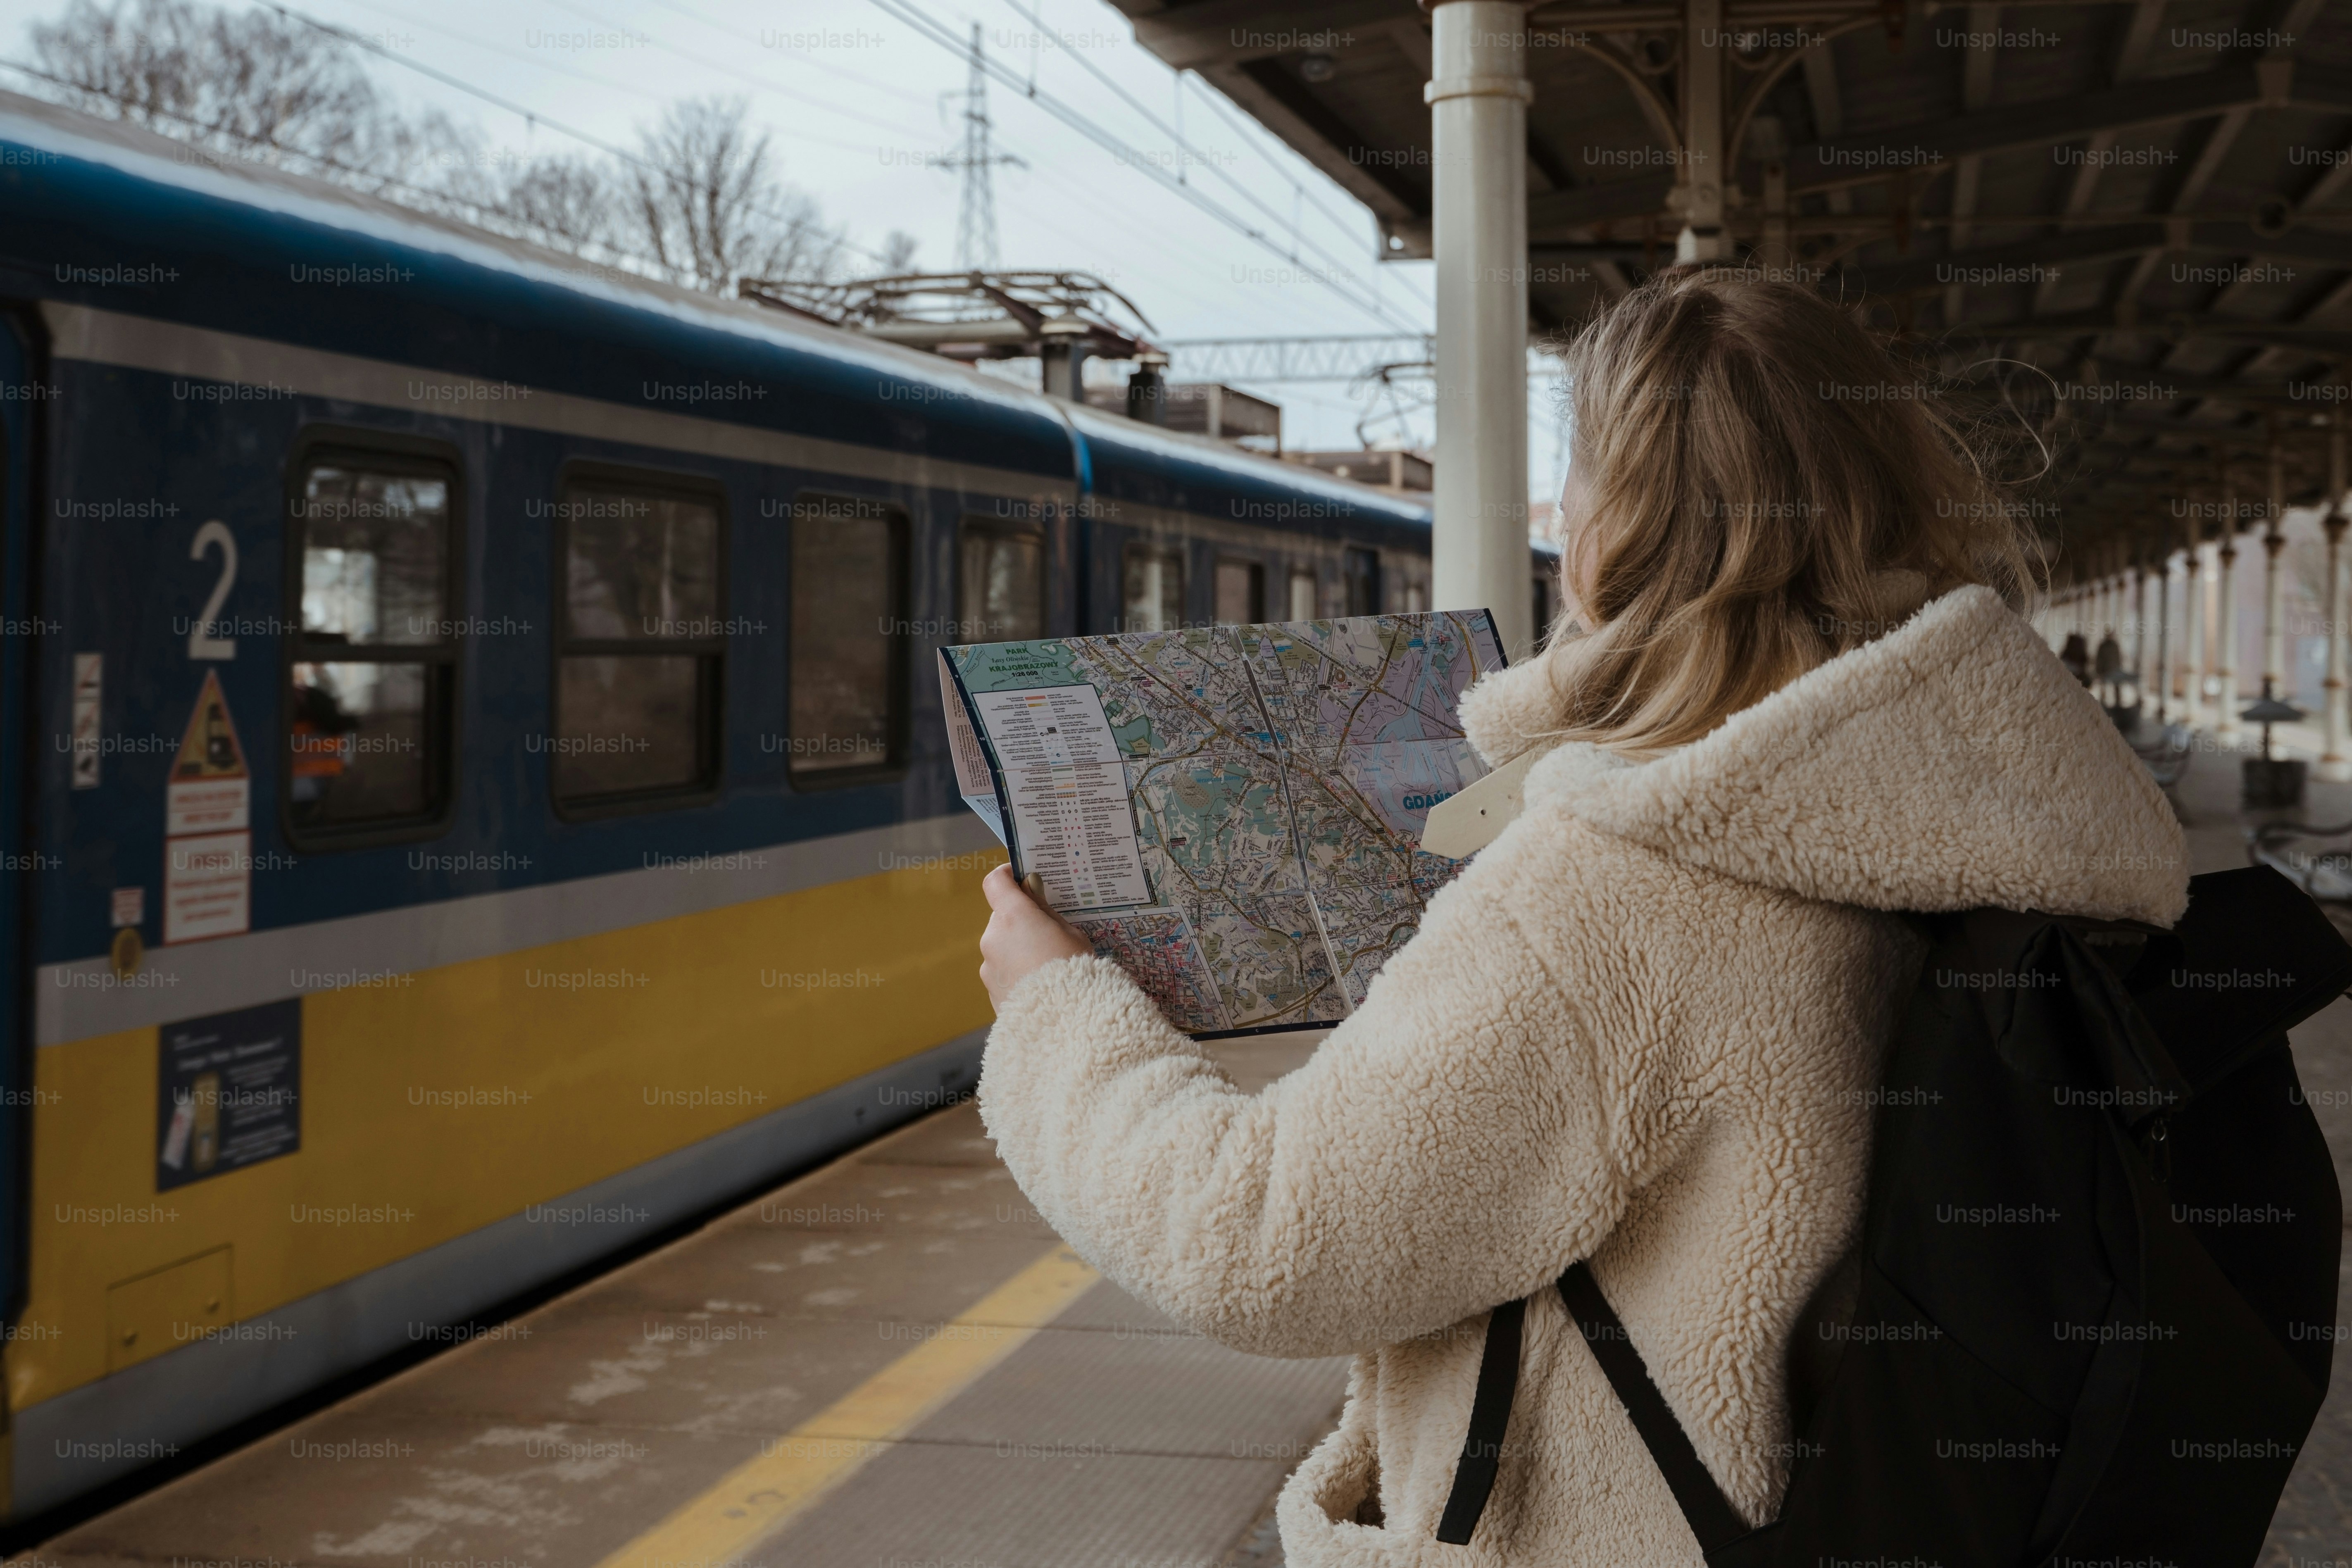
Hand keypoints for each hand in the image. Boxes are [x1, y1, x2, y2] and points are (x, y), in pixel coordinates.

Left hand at [980, 864, 1093, 1008]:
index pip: (995, 882)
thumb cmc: (1074, 970)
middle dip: (1022, 920)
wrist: (1064, 1024)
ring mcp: (989, 966)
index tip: (1022, 877)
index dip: (1007, 876)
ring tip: (1049, 965)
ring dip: (1019, 948)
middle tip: (1050, 932)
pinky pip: (1003, 971)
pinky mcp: (991, 991)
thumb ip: (1045, 910)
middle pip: (1002, 917)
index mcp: (1012, 916)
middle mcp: (993, 938)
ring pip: (1002, 946)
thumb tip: (1031, 888)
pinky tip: (1041, 985)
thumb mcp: (1070, 933)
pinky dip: (1017, 972)